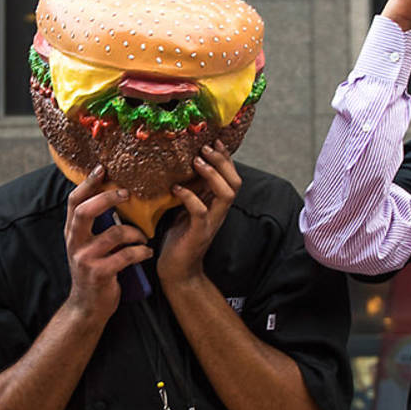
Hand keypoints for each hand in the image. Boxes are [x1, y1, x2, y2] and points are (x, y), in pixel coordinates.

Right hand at [62, 164, 152, 319]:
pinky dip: (141, 253)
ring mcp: (85, 259)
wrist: (87, 307)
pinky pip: (126, 256)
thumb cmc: (93, 271)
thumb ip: (93, 225)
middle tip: (127, 193)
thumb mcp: (86, 246)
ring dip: (135, 233)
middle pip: (86, 211)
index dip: (87, 183)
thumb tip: (110, 195)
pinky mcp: (100, 274)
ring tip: (144, 238)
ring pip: (115, 233)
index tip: (102, 168)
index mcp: (71, 233)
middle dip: (108, 198)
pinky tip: (147, 254)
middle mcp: (74, 243)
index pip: (74, 202)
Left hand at [157, 141, 240, 288]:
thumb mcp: (185, 208)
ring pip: (226, 194)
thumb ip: (191, 190)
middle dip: (222, 162)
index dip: (225, 157)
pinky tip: (176, 189)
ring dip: (212, 175)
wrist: (177, 270)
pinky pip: (201, 211)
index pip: (230, 176)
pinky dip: (190, 197)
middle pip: (234, 182)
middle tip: (205, 148)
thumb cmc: (179, 238)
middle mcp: (219, 212)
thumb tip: (182, 166)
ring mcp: (211, 222)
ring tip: (196, 162)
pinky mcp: (199, 233)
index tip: (214, 140)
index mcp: (217, 204)